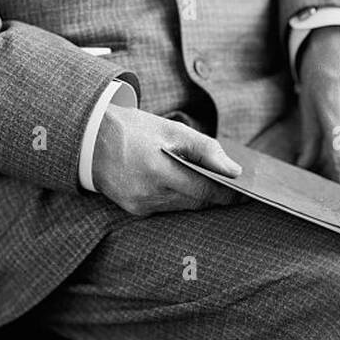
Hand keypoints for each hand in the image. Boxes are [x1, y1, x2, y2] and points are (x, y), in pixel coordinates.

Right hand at [92, 104, 244, 216]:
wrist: (91, 137)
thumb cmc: (135, 129)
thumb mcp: (172, 130)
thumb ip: (206, 150)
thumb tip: (234, 171)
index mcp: (158, 170)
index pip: (204, 192)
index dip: (229, 195)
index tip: (248, 194)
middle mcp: (148, 194)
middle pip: (195, 202)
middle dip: (215, 195)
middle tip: (235, 187)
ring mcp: (139, 205)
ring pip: (182, 207)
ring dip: (197, 196)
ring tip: (213, 183)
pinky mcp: (133, 209)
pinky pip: (166, 207)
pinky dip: (179, 197)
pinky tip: (186, 184)